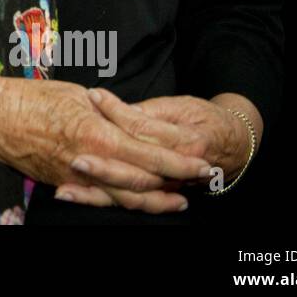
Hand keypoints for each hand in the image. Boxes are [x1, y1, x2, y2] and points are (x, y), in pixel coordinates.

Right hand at [0, 79, 212, 213]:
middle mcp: (89, 163)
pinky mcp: (64, 185)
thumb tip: (143, 124)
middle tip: (202, 178)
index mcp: (96, 135)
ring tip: (179, 199)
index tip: (201, 158)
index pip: (148, 153)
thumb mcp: (80, 95)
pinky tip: (139, 201)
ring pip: (124, 199)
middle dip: (176, 181)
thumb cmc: (33, 99)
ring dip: (155, 200)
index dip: (178, 159)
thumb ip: (114, 113)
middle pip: (143, 182)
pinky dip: (125, 202)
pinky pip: (101, 199)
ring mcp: (76, 179)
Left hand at [55, 91, 249, 207]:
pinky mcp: (157, 193)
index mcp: (186, 141)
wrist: (232, 144)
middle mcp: (178, 170)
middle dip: (103, 166)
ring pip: (128, 194)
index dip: (116, 111)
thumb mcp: (181, 106)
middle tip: (73, 156)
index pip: (143, 129)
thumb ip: (148, 112)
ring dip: (95, 193)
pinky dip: (100, 200)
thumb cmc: (204, 119)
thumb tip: (115, 110)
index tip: (92, 95)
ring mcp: (168, 186)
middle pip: (134, 171)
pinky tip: (73, 195)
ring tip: (63, 188)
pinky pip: (127, 201)